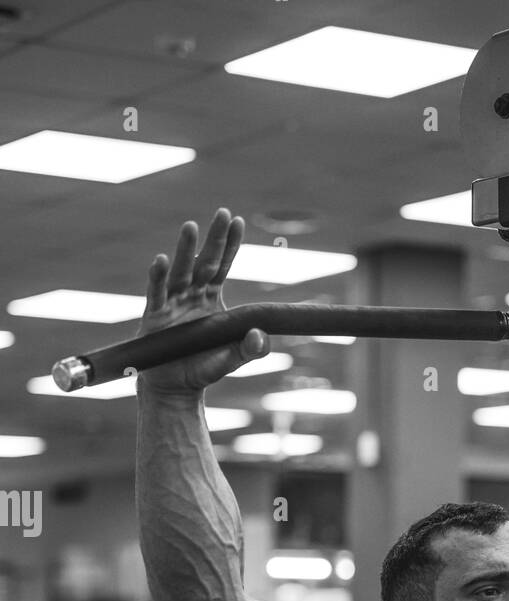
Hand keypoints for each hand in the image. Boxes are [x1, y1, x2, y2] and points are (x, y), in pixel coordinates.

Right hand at [138, 207, 268, 394]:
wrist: (175, 387)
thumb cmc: (203, 368)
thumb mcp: (230, 359)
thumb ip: (248, 349)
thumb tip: (262, 337)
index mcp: (211, 298)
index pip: (223, 266)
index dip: (230, 245)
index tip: (238, 220)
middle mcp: (191, 294)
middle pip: (204, 262)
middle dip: (213, 238)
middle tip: (222, 212)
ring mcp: (171, 302)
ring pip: (180, 271)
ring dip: (186, 249)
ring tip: (190, 226)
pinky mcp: (154, 316)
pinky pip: (156, 293)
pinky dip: (158, 276)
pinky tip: (161, 260)